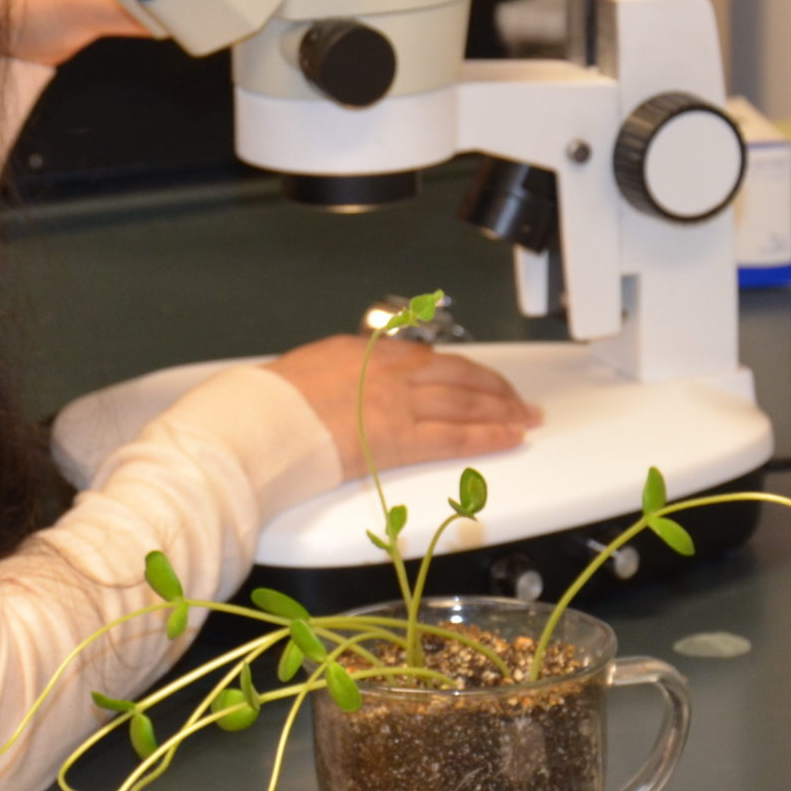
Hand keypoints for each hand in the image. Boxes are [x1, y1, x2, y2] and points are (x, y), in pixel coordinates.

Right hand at [264, 337, 539, 480]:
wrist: (264, 419)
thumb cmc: (273, 400)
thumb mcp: (310, 366)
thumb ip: (343, 371)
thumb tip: (353, 382)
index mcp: (369, 352)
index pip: (429, 358)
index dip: (460, 370)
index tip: (475, 378)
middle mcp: (392, 372)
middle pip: (458, 376)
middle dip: (493, 387)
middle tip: (517, 397)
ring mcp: (401, 404)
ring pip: (466, 403)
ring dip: (503, 409)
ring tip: (526, 417)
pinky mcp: (402, 439)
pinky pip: (457, 436)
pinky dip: (490, 435)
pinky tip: (511, 436)